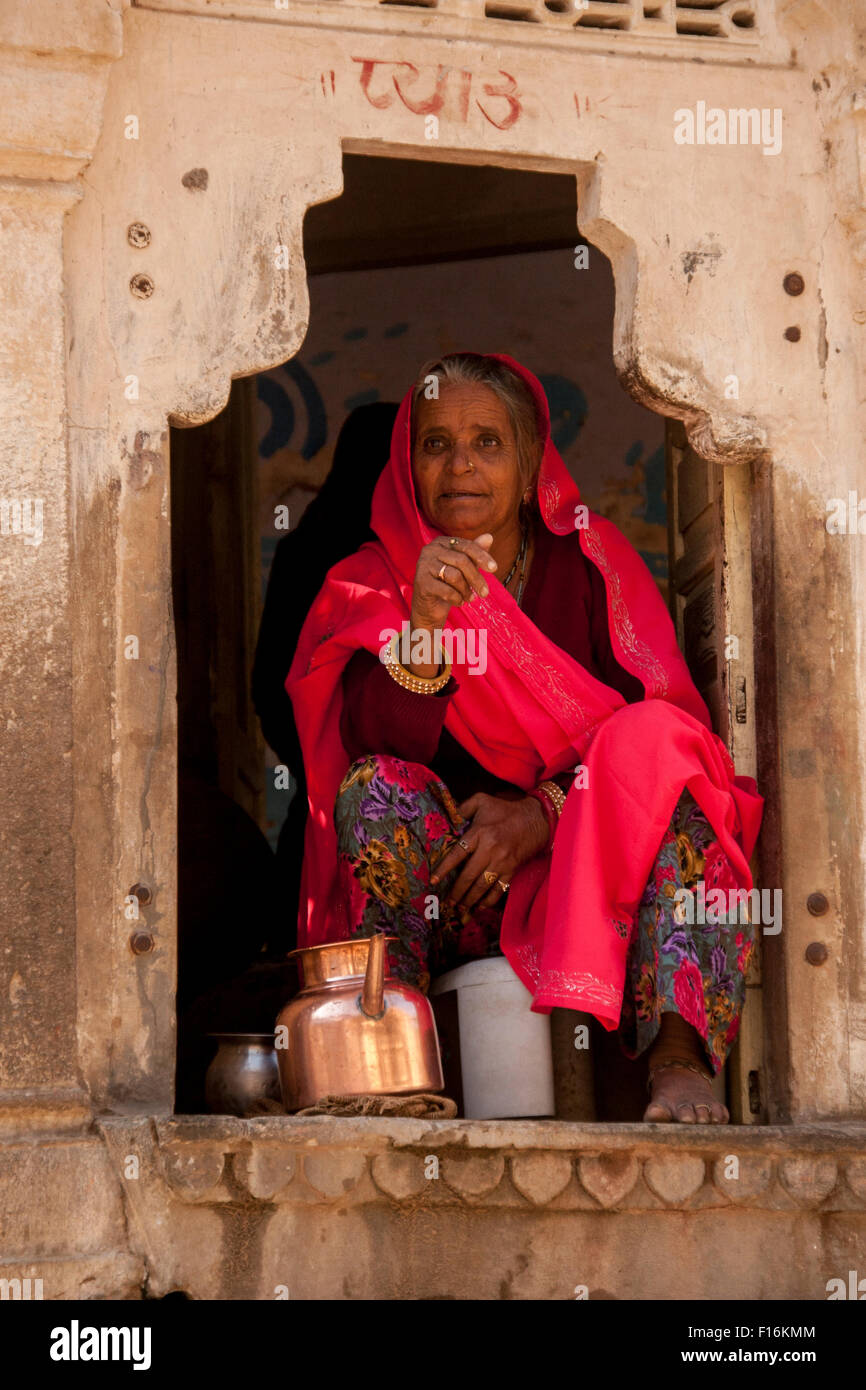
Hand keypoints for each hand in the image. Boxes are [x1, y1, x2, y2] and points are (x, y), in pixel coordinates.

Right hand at [410, 533, 496, 636]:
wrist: (428, 608)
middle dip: (476, 578)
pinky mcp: (421, 583)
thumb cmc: (448, 584)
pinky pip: (447, 590)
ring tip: (469, 598)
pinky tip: (459, 602)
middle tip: (485, 593)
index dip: (482, 557)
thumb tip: (489, 537)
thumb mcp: (464, 568)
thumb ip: (474, 552)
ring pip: (455, 576)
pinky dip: (457, 599)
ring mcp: (423, 565)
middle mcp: (430, 550)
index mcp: (441, 542)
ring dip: (466, 590)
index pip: (466, 546)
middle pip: (461, 561)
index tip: (494, 569)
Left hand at [430, 793, 549, 910]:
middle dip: (456, 891)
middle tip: (447, 902)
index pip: (458, 854)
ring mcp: (502, 862)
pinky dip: (488, 900)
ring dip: (469, 899)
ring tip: (459, 908)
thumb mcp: (482, 800)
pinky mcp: (512, 870)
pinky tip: (479, 907)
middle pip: (469, 875)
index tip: (434, 881)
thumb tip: (448, 818)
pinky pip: (498, 889)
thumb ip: (463, 807)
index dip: (444, 869)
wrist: (535, 818)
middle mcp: (490, 849)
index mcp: (480, 832)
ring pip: (482, 886)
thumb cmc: (506, 809)